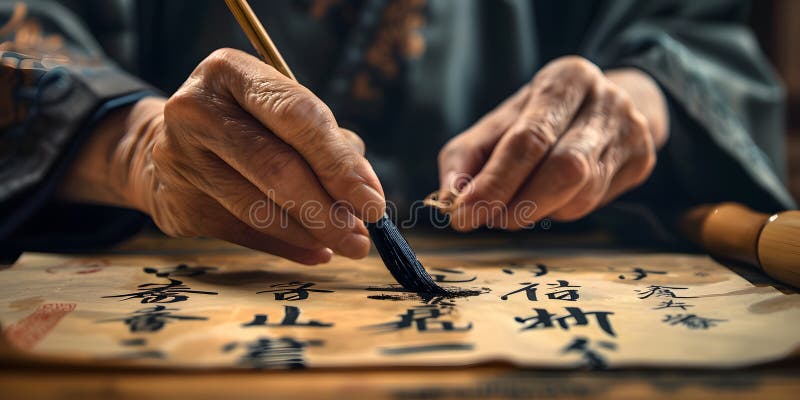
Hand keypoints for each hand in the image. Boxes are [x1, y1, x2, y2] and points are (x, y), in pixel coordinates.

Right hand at [60, 48, 385, 263]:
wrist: (170, 143)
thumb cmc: (247, 123)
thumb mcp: (280, 112)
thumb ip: (327, 144)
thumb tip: (363, 199)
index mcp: (229, 72)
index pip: (296, 115)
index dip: (339, 163)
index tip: (372, 203)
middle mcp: (196, 110)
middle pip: (276, 166)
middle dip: (327, 209)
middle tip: (360, 240)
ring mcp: (180, 158)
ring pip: (259, 208)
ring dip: (310, 233)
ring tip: (342, 243)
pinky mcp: (176, 202)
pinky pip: (244, 233)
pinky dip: (287, 246)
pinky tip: (314, 249)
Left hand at [437, 56, 667, 230]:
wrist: (600, 107)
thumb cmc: (537, 119)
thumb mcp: (496, 126)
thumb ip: (466, 159)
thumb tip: (452, 200)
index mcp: (566, 79)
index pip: (529, 138)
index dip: (496, 182)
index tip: (465, 213)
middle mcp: (607, 99)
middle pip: (565, 167)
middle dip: (520, 203)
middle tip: (490, 220)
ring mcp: (632, 130)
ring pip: (582, 191)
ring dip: (539, 209)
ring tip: (517, 205)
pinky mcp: (643, 160)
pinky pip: (595, 202)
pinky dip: (562, 209)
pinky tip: (550, 198)